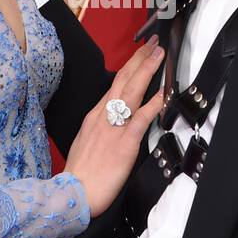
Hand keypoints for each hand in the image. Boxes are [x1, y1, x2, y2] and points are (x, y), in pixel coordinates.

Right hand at [65, 37, 165, 216]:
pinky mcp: (124, 143)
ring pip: (131, 91)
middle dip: (139, 59)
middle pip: (123, 80)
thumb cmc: (81, 174)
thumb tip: (113, 121)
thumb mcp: (87, 143)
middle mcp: (103, 116)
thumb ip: (101, 128)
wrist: (74, 194)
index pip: (114, 85)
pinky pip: (140, 118)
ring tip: (158, 55)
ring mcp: (113, 128)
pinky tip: (163, 92)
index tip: (139, 54)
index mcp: (95, 116)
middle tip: (153, 44)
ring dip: (146, 70)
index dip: (129, 67)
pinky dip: (153, 103)